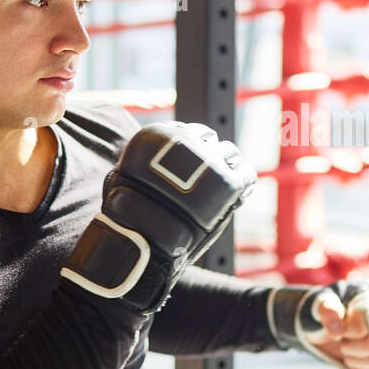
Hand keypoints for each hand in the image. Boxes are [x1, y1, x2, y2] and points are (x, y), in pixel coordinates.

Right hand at [61, 121, 256, 313]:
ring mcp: (211, 160)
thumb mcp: (122, 179)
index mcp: (160, 134)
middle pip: (210, 138)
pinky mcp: (229, 181)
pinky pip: (246, 174)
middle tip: (208, 176)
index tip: (190, 164)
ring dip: (228, 166)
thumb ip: (141, 167)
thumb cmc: (127, 215)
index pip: (185, 131)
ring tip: (222, 186)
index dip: (190, 148)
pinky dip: (244, 183)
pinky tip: (239, 194)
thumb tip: (144, 166)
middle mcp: (188, 139)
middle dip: (210, 154)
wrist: (144, 236)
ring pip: (230, 153)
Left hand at [267, 278, 368, 368]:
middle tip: (341, 342)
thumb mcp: (321, 302)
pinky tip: (352, 360)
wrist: (328, 322)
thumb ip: (327, 310)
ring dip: (356, 361)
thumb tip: (337, 332)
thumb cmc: (327, 308)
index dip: (347, 331)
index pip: (366, 324)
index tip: (337, 327)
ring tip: (346, 350)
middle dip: (350, 348)